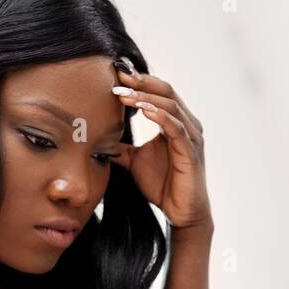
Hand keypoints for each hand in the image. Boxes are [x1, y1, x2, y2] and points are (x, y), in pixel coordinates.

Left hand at [109, 63, 211, 230]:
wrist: (181, 213)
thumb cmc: (162, 186)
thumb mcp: (134, 161)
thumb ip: (120, 148)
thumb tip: (97, 139)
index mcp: (176, 122)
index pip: (159, 92)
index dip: (139, 82)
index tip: (116, 75)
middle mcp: (187, 124)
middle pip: (166, 91)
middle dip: (141, 83)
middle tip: (118, 77)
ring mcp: (191, 137)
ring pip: (170, 106)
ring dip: (146, 98)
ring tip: (124, 94)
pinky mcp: (191, 152)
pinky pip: (176, 128)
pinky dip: (160, 116)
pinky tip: (143, 111)